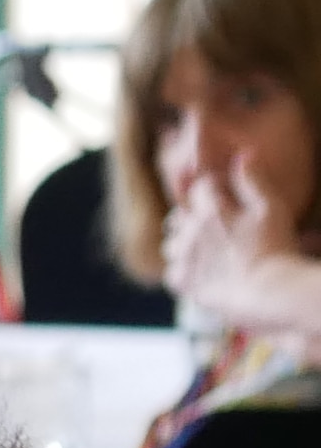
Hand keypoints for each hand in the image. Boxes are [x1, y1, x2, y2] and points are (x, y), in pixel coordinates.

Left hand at [160, 155, 320, 328]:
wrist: (270, 293)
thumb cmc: (276, 248)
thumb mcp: (272, 208)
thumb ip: (253, 181)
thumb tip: (243, 155)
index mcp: (211, 209)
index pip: (200, 187)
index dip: (214, 191)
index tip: (227, 200)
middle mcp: (190, 231)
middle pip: (179, 216)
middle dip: (193, 217)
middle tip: (218, 228)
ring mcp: (183, 258)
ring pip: (172, 243)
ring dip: (185, 243)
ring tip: (209, 251)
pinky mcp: (181, 282)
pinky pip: (173, 270)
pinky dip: (185, 270)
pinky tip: (205, 272)